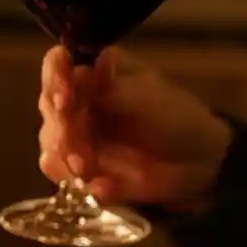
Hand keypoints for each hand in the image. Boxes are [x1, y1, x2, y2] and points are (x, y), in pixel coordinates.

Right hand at [38, 46, 231, 211]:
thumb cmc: (176, 118)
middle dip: (62, 129)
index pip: (56, 65)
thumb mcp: (151, 98)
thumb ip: (117, 87)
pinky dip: (80, 181)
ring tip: (89, 170)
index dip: (54, 78)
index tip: (64, 100)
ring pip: (49, 144)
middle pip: (48, 108)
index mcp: (92, 76)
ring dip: (66, 157)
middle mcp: (76, 103)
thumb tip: (98, 61)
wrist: (198, 164)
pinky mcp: (79, 169)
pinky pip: (63, 175)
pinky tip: (104, 186)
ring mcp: (74, 137)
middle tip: (79, 147)